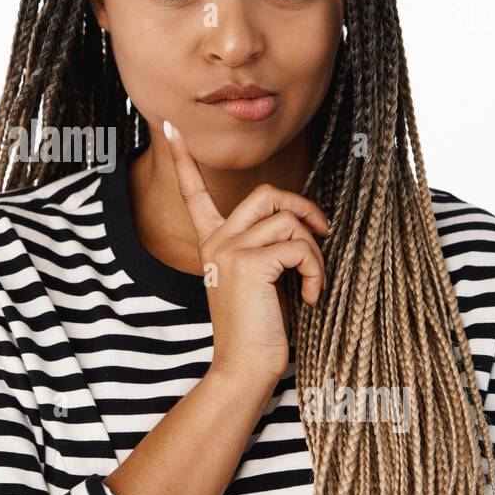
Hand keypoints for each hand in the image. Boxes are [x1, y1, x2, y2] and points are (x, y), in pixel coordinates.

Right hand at [163, 119, 329, 383]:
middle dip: (303, 207)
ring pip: (288, 221)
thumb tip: (304, 222)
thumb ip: (267, 246)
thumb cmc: (260, 329)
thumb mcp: (261, 280)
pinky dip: (316, 270)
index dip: (184, 159)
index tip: (170, 126)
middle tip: (323, 233)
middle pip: (265, 194)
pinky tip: (310, 297)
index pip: (194, 192)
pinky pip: (299, 246)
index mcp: (213, 242)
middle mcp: (216, 241)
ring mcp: (229, 250)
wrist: (247, 368)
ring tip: (313, 283)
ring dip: (314, 252)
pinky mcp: (249, 264)